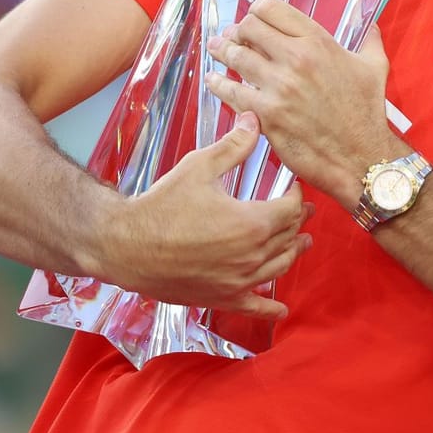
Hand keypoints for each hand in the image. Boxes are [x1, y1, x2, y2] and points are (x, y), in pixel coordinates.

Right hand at [98, 113, 312, 319]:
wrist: (127, 246)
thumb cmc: (162, 206)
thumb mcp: (199, 167)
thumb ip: (233, 146)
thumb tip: (254, 121)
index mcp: (251, 223)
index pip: (290, 210)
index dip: (297, 196)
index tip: (295, 187)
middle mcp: (251, 256)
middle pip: (288, 237)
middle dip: (299, 221)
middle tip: (305, 212)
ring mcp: (238, 281)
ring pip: (279, 267)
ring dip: (294, 253)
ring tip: (303, 243)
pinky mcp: (221, 298)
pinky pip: (253, 307)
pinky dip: (270, 308)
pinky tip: (280, 311)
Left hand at [204, 0, 406, 210]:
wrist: (361, 157)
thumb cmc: (367, 113)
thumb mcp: (374, 68)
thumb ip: (370, 42)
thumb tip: (372, 26)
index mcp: (317, 42)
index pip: (271, 8)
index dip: (257, 11)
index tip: (254, 18)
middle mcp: (295, 59)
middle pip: (248, 28)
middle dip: (238, 30)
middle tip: (233, 36)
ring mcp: (278, 87)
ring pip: (236, 57)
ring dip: (222, 51)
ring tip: (216, 49)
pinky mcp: (266, 115)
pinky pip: (232, 93)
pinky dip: (219, 85)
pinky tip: (214, 81)